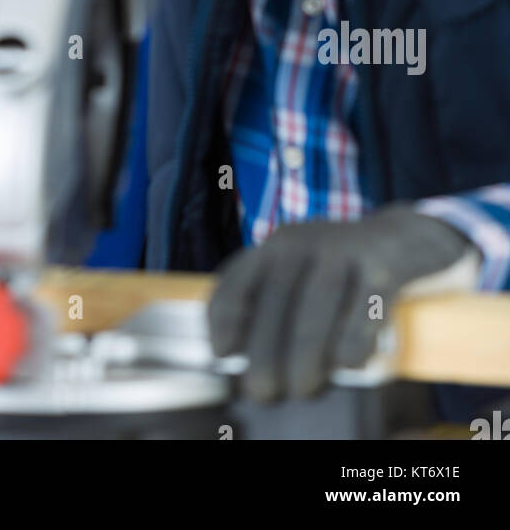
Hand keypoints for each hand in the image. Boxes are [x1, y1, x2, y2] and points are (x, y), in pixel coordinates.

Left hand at [208, 204, 471, 401]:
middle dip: (264, 355)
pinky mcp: (385, 266)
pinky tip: (349, 365)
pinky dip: (353, 344)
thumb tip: (247, 361)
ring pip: (316, 311)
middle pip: (275, 303)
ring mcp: (345, 250)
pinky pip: (364, 312)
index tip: (223, 355)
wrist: (404, 236)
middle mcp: (304, 241)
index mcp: (276, 246)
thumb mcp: (301, 271)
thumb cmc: (342, 269)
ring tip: (302, 389)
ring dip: (304, 358)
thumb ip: (275, 303)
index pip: (237, 279)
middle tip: (263, 392)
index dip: (223, 320)